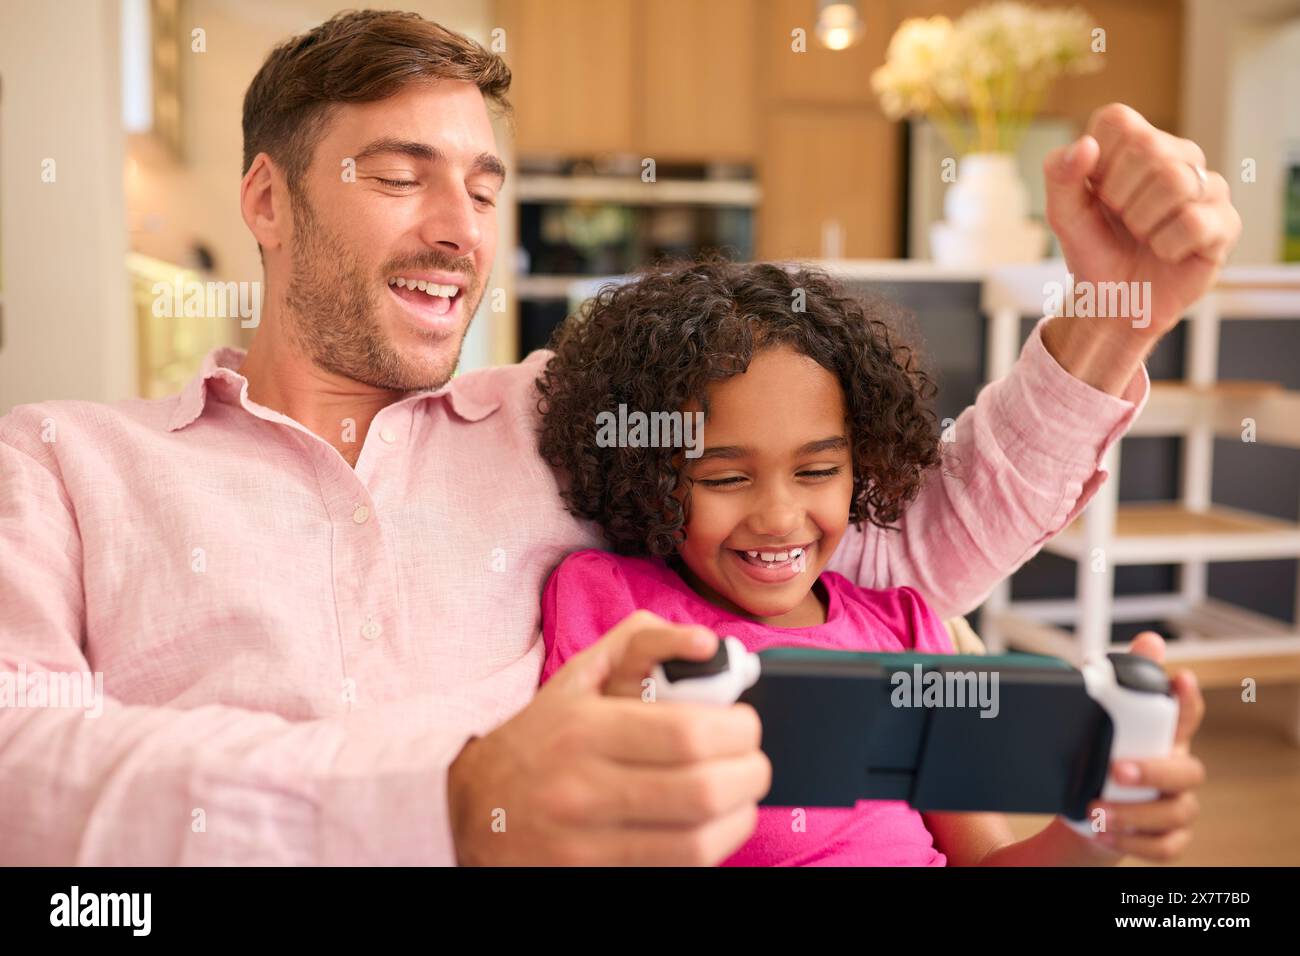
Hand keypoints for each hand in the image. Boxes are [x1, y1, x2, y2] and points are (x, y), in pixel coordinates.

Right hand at [447, 610, 769, 864]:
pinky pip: (674, 869)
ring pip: (696, 841)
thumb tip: (708, 643)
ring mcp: (585, 843)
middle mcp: (583, 788)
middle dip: (750, 774)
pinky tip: (711, 827)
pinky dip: (709, 848)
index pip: (688, 733)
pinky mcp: (591, 876)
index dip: (738, 730)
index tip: (746, 724)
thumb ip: (642, 640)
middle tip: (754, 762)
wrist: (472, 808)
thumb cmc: (540, 737)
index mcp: (584, 729)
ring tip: (741, 796)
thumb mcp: (578, 676)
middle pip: (702, 790)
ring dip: (739, 817)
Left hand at [1044, 103, 1241, 338]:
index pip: (1117, 120)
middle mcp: (1179, 156)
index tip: (1096, 192)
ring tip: (1143, 236)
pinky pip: (1194, 222)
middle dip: (1118, 197)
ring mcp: (1208, 187)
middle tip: (1120, 220)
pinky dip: (1166, 246)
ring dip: (1142, 222)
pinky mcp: (1225, 223)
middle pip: (1148, 148)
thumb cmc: (1093, 249)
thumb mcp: (1062, 213)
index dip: (1097, 162)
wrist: (1113, 300)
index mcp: (1139, 143)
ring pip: (1175, 181)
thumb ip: (1060, 175)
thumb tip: (1086, 146)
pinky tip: (1165, 253)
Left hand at [1087, 631, 1206, 861]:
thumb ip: (1120, 681)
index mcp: (1164, 740)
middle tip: (1118, 768)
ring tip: (1097, 809)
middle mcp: (1177, 772)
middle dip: (1155, 769)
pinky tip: (1104, 833)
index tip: (1179, 678)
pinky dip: (1133, 843)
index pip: (1186, 716)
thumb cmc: (1102, 759)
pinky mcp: (1165, 838)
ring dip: (1135, 812)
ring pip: (1174, 812)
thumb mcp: (1103, 723)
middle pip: (1187, 771)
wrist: (1088, 814)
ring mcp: (1175, 807)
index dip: (1187, 699)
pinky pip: (1163, 846)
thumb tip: (1149, 641)